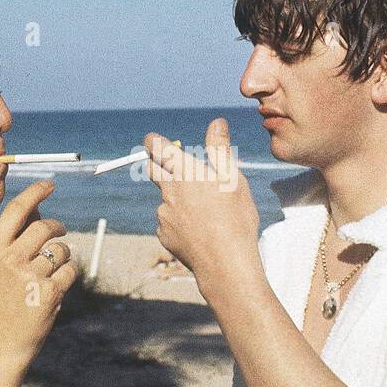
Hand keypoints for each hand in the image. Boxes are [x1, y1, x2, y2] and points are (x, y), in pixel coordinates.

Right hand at [0, 180, 75, 378]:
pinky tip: (56, 290)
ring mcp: (28, 276)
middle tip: (60, 233)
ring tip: (52, 272)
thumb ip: (15, 241)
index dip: (35, 193)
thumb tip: (38, 211)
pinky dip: (69, 277)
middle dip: (58, 227)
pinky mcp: (48, 292)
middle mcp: (8, 260)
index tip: (49, 185)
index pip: (16, 210)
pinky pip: (70, 271)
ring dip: (64, 256)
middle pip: (44, 227)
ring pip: (62, 249)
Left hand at [143, 118, 260, 290]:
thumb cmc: (234, 218)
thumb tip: (216, 123)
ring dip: (177, 199)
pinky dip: (179, 222)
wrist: (226, 262)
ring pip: (165, 199)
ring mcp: (163, 214)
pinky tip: (200, 231)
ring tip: (206, 212)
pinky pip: (168, 221)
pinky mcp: (164, 234)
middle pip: (154, 171)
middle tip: (180, 170)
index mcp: (185, 173)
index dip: (153, 141)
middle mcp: (169, 191)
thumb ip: (220, 149)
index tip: (151, 139)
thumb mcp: (233, 178)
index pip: (158, 148)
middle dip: (161, 166)